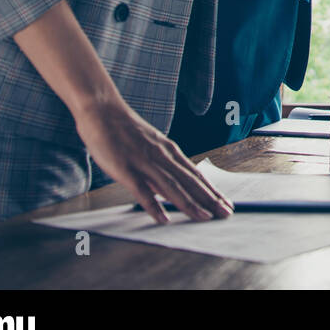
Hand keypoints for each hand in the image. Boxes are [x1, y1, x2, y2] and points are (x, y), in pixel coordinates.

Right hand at [73, 98, 232, 224]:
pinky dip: (154, 205)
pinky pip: (142, 191)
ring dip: (189, 203)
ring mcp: (145, 162)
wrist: (102, 110)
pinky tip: (164, 219)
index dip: (211, 190)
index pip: (195, 174)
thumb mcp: (151, 145)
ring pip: (172, 186)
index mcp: (169, 151)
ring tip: (205, 218)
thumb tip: (173, 185)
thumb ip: (162, 164)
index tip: (225, 203)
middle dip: (209, 199)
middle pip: (190, 181)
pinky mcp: (126, 169)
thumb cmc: (124, 130)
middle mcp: (162, 156)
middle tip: (226, 214)